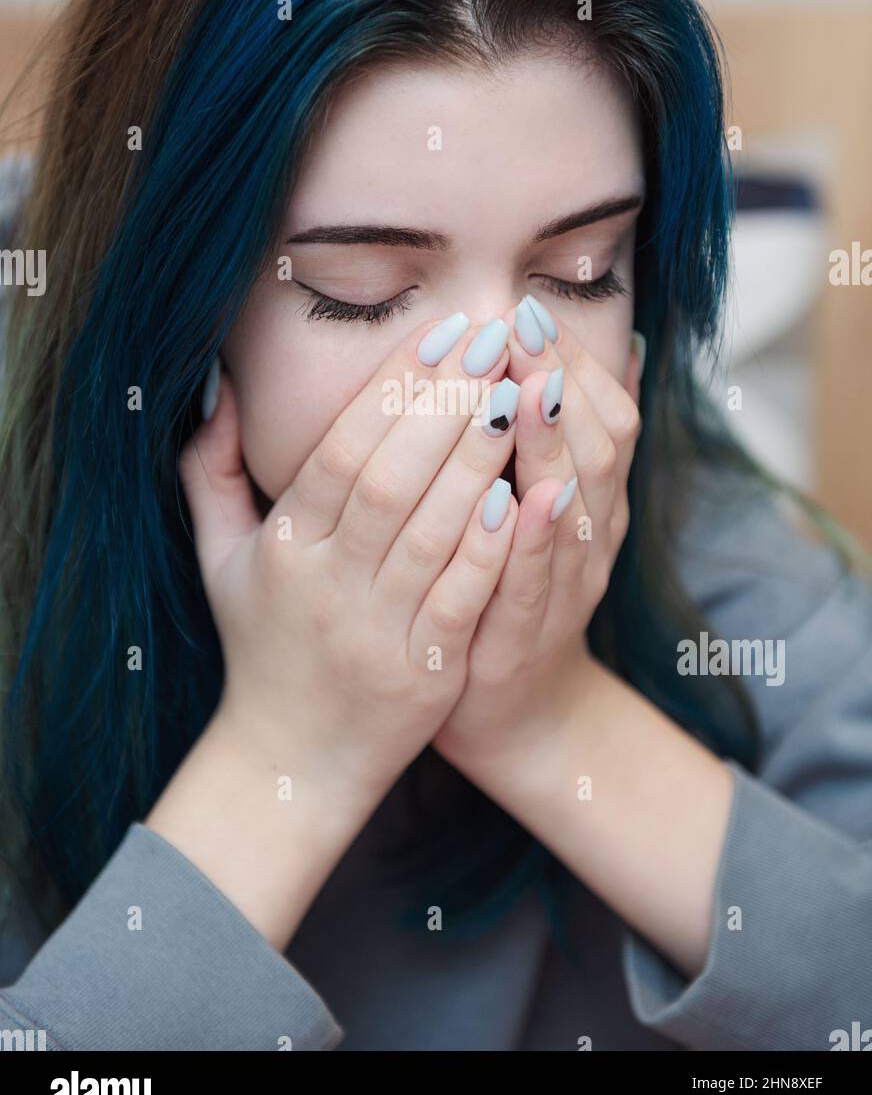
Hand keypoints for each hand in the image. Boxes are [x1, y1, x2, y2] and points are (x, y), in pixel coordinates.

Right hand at [179, 314, 522, 807]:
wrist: (289, 761)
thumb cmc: (262, 643)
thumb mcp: (220, 557)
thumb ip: (211, 469)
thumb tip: (217, 386)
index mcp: (283, 547)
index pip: (341, 452)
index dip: (392, 389)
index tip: (439, 333)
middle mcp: (327, 584)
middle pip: (389, 481)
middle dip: (443, 405)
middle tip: (491, 342)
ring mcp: (375, 631)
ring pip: (430, 532)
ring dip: (477, 460)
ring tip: (517, 395)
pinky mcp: (423, 673)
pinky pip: (460, 600)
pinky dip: (489, 549)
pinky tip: (525, 494)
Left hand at [432, 305, 642, 774]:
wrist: (514, 709)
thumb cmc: (511, 588)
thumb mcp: (542, 505)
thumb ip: (563, 434)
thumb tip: (619, 348)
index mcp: (594, 497)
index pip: (603, 410)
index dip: (570, 359)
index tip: (527, 307)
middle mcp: (594, 532)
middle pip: (597, 443)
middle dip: (561, 380)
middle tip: (524, 326)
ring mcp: (569, 584)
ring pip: (577, 504)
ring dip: (556, 445)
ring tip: (533, 390)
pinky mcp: (531, 633)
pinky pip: (540, 581)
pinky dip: (537, 538)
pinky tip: (525, 499)